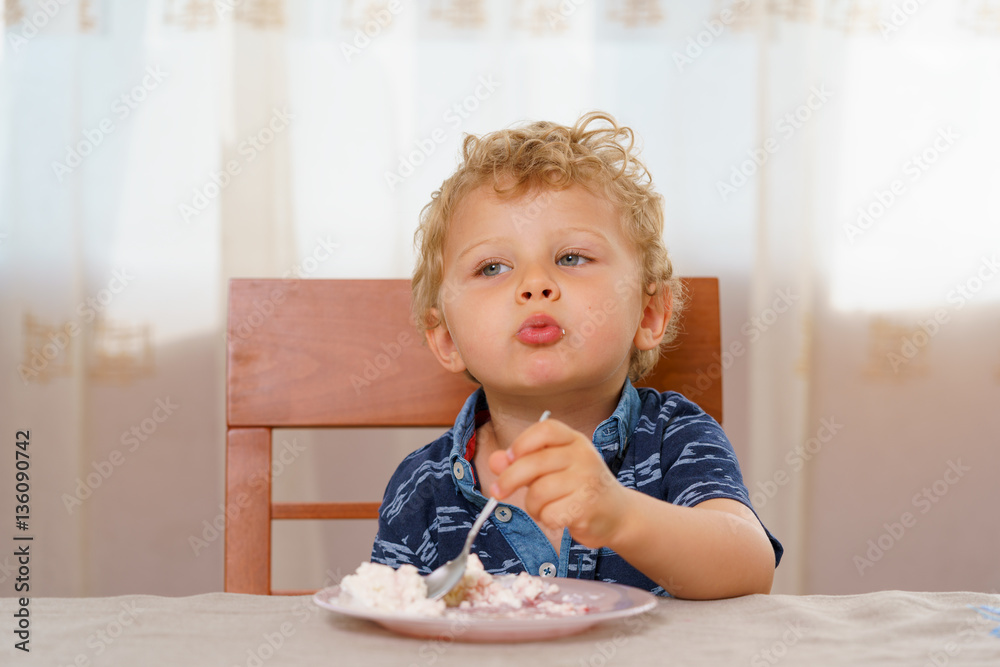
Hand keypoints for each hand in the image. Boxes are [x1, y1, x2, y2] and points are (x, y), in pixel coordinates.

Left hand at [487, 418, 629, 548]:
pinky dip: (545, 519)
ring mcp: (587, 481)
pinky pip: (549, 514)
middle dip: (508, 480)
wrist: (618, 515)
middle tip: (497, 492)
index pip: (546, 430)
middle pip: (534, 463)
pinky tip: (557, 517)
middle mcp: (583, 456)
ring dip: (532, 506)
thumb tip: (495, 460)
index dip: (522, 443)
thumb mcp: (552, 469)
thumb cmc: (578, 488)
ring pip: (538, 492)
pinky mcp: (587, 507)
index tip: (509, 457)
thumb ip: (522, 462)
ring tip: (542, 508)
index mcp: (574, 441)